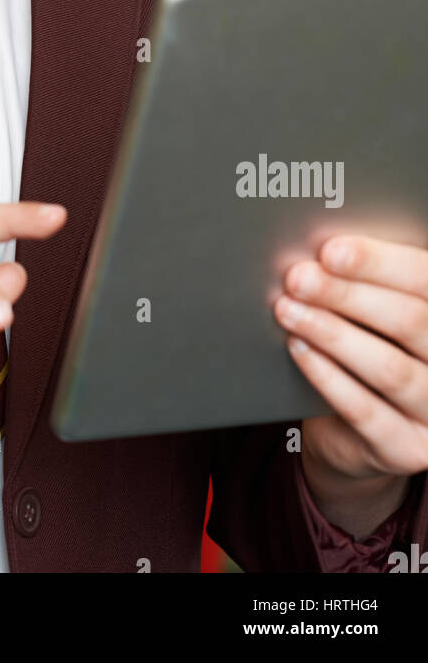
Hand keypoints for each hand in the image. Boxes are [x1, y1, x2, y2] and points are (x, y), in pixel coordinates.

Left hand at [274, 234, 427, 514]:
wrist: (359, 432)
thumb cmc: (371, 349)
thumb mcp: (375, 312)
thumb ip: (367, 282)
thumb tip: (322, 251)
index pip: (426, 280)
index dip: (380, 263)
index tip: (331, 251)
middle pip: (411, 321)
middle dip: (347, 294)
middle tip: (298, 277)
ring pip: (389, 368)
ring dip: (332, 333)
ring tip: (288, 309)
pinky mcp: (410, 451)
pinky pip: (366, 411)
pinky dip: (327, 375)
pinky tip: (298, 348)